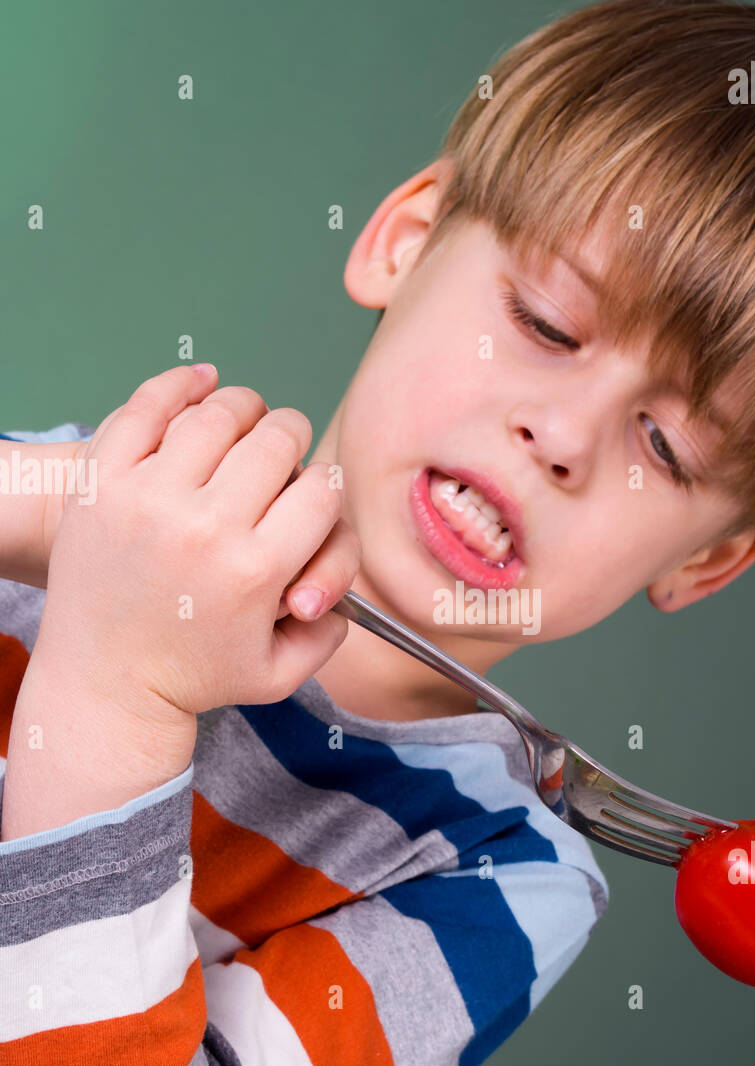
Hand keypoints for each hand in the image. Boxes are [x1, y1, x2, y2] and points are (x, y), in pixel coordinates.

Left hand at [34, 363, 359, 718]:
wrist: (103, 683)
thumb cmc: (193, 676)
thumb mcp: (280, 675)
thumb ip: (331, 632)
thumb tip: (341, 584)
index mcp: (256, 571)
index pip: (322, 488)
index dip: (326, 486)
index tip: (312, 495)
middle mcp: (204, 528)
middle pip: (277, 440)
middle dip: (292, 440)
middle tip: (284, 451)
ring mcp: (148, 499)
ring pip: (218, 415)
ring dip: (244, 410)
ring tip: (246, 421)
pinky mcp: (102, 483)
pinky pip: (146, 407)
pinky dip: (179, 385)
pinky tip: (201, 382)